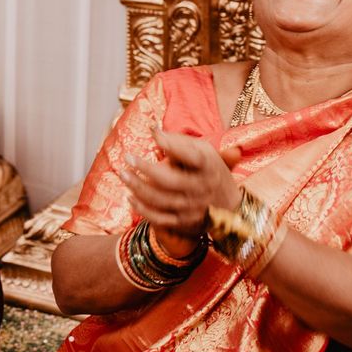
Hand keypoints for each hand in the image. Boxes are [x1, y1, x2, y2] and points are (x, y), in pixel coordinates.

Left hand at [119, 130, 242, 253]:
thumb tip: (153, 130)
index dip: (174, 146)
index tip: (154, 136)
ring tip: (123, 174)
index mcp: (209, 167)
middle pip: (171, 180)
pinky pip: (159, 218)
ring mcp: (193, 207)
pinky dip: (142, 209)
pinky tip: (130, 197)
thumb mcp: (203, 151)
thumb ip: (179, 141)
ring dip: (138, 187)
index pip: (193, 157)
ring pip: (160, 200)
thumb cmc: (209, 169)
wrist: (228, 205)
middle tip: (128, 157)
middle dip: (146, 168)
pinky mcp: (184, 221)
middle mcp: (202, 188)